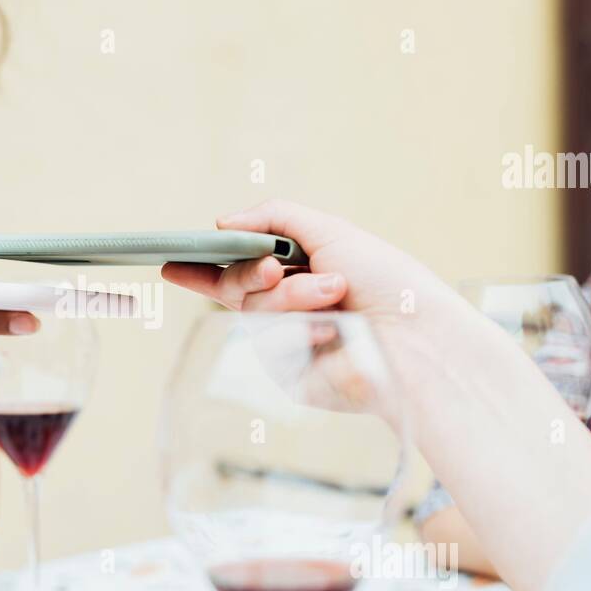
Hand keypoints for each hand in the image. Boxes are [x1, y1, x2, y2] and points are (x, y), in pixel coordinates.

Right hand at [161, 198, 443, 317]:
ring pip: (251, 310)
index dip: (202, 267)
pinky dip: (297, 326)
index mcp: (299, 272)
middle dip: (250, 273)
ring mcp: (286, 342)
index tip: (171, 262)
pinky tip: (330, 330)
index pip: (238, 268)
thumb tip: (221, 223)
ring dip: (290, 296)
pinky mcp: (289, 373)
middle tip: (274, 268)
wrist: (418, 340)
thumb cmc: (389, 283)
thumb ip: (273, 217)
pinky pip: (267, 342)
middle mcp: (288, 308)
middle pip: (235, 286)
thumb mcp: (332, 231)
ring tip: (335, 293)